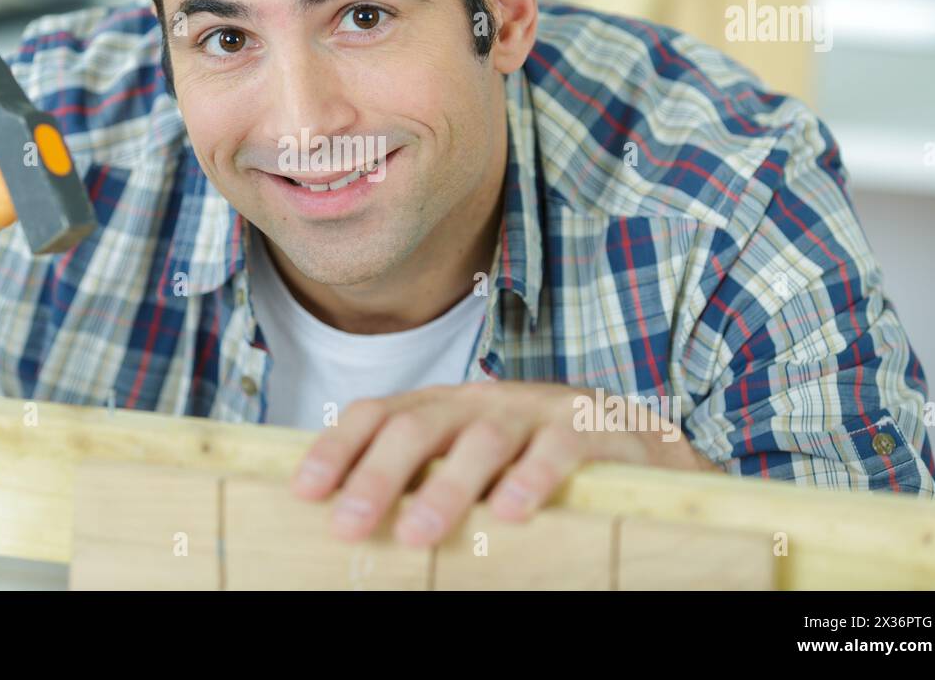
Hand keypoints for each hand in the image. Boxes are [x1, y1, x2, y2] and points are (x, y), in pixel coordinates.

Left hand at [290, 381, 719, 547]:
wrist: (629, 438)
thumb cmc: (530, 457)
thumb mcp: (467, 460)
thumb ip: (420, 476)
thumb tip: (345, 517)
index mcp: (442, 407)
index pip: (378, 413)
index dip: (338, 448)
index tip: (304, 491)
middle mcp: (480, 401)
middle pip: (419, 424)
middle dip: (378, 474)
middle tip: (349, 524)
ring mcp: (533, 411)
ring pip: (480, 440)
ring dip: (445, 487)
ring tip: (417, 533)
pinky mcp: (586, 430)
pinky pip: (556, 452)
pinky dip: (531, 480)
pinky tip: (510, 513)